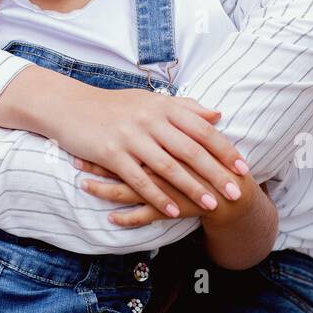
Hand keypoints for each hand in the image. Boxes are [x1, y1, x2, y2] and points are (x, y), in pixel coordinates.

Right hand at [53, 87, 249, 220]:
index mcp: (162, 106)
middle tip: (236, 192)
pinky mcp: (111, 153)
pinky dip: (157, 196)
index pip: (201, 129)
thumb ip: (185, 107)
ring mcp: (130, 136)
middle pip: (190, 150)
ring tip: (211, 205)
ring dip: (192, 188)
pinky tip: (171, 211)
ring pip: (168, 166)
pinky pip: (139, 179)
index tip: (242, 167)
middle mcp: (149, 119)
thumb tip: (217, 116)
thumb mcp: (150, 100)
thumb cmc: (113, 106)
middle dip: (216, 173)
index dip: (224, 149)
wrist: (69, 105)